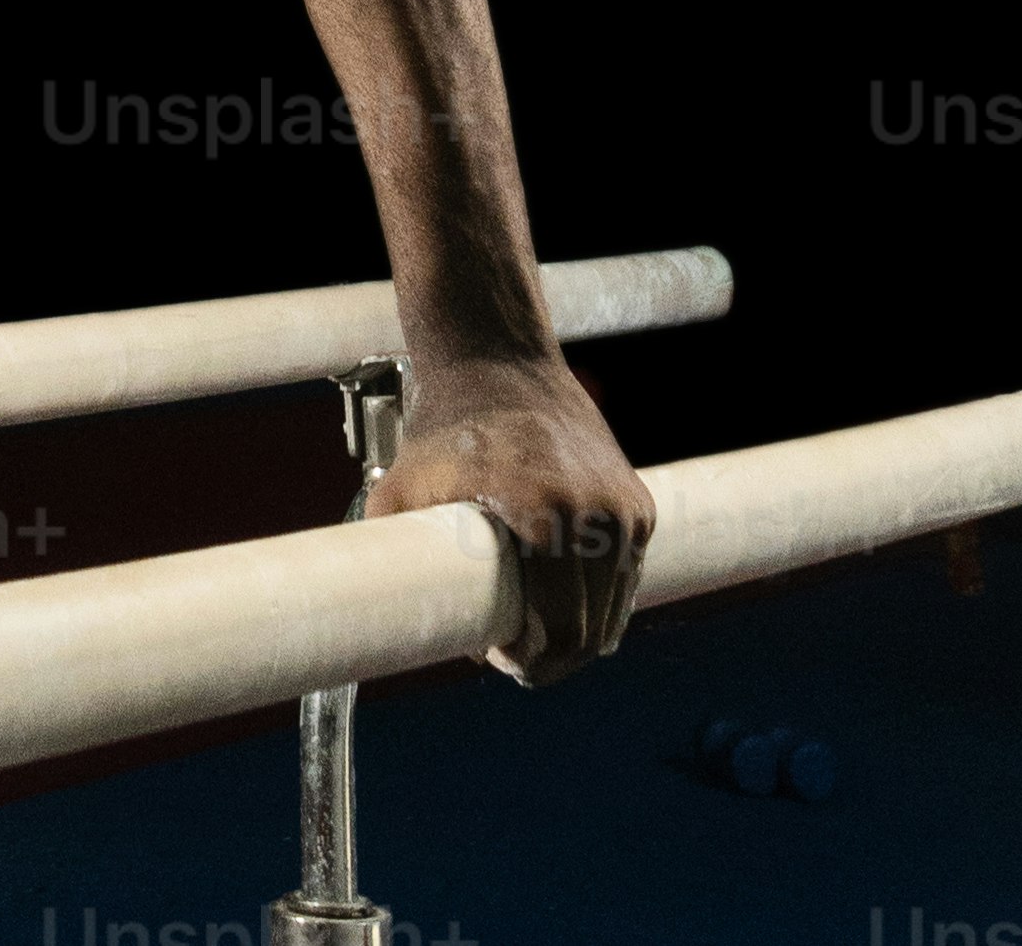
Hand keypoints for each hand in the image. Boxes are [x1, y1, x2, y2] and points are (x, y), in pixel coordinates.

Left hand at [366, 360, 654, 683]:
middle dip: (552, 656)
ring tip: (540, 632)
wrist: (499, 361)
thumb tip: (384, 614)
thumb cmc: (448, 424)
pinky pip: (625, 577)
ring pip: (612, 611)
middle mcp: (594, 514)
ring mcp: (622, 509)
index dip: (530, 662)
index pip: (558, 631)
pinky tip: (571, 605)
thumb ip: (387, 549)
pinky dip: (601, 600)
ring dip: (579, 631)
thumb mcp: (403, 484)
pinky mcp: (637, 503)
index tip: (502, 659)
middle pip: (587, 631)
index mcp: (543, 516)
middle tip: (516, 657)